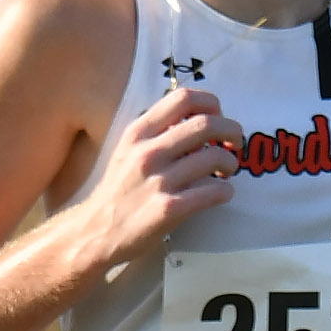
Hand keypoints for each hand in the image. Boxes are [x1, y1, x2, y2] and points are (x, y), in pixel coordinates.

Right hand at [83, 87, 243, 266]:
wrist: (96, 232)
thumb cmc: (119, 189)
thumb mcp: (128, 150)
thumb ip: (157, 132)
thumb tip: (198, 119)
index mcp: (139, 132)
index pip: (183, 98)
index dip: (211, 103)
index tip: (218, 116)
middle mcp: (148, 152)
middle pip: (207, 124)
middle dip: (232, 131)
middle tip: (234, 144)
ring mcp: (159, 181)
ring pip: (215, 158)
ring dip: (231, 163)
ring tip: (227, 172)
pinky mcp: (169, 209)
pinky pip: (214, 192)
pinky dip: (226, 191)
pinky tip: (222, 193)